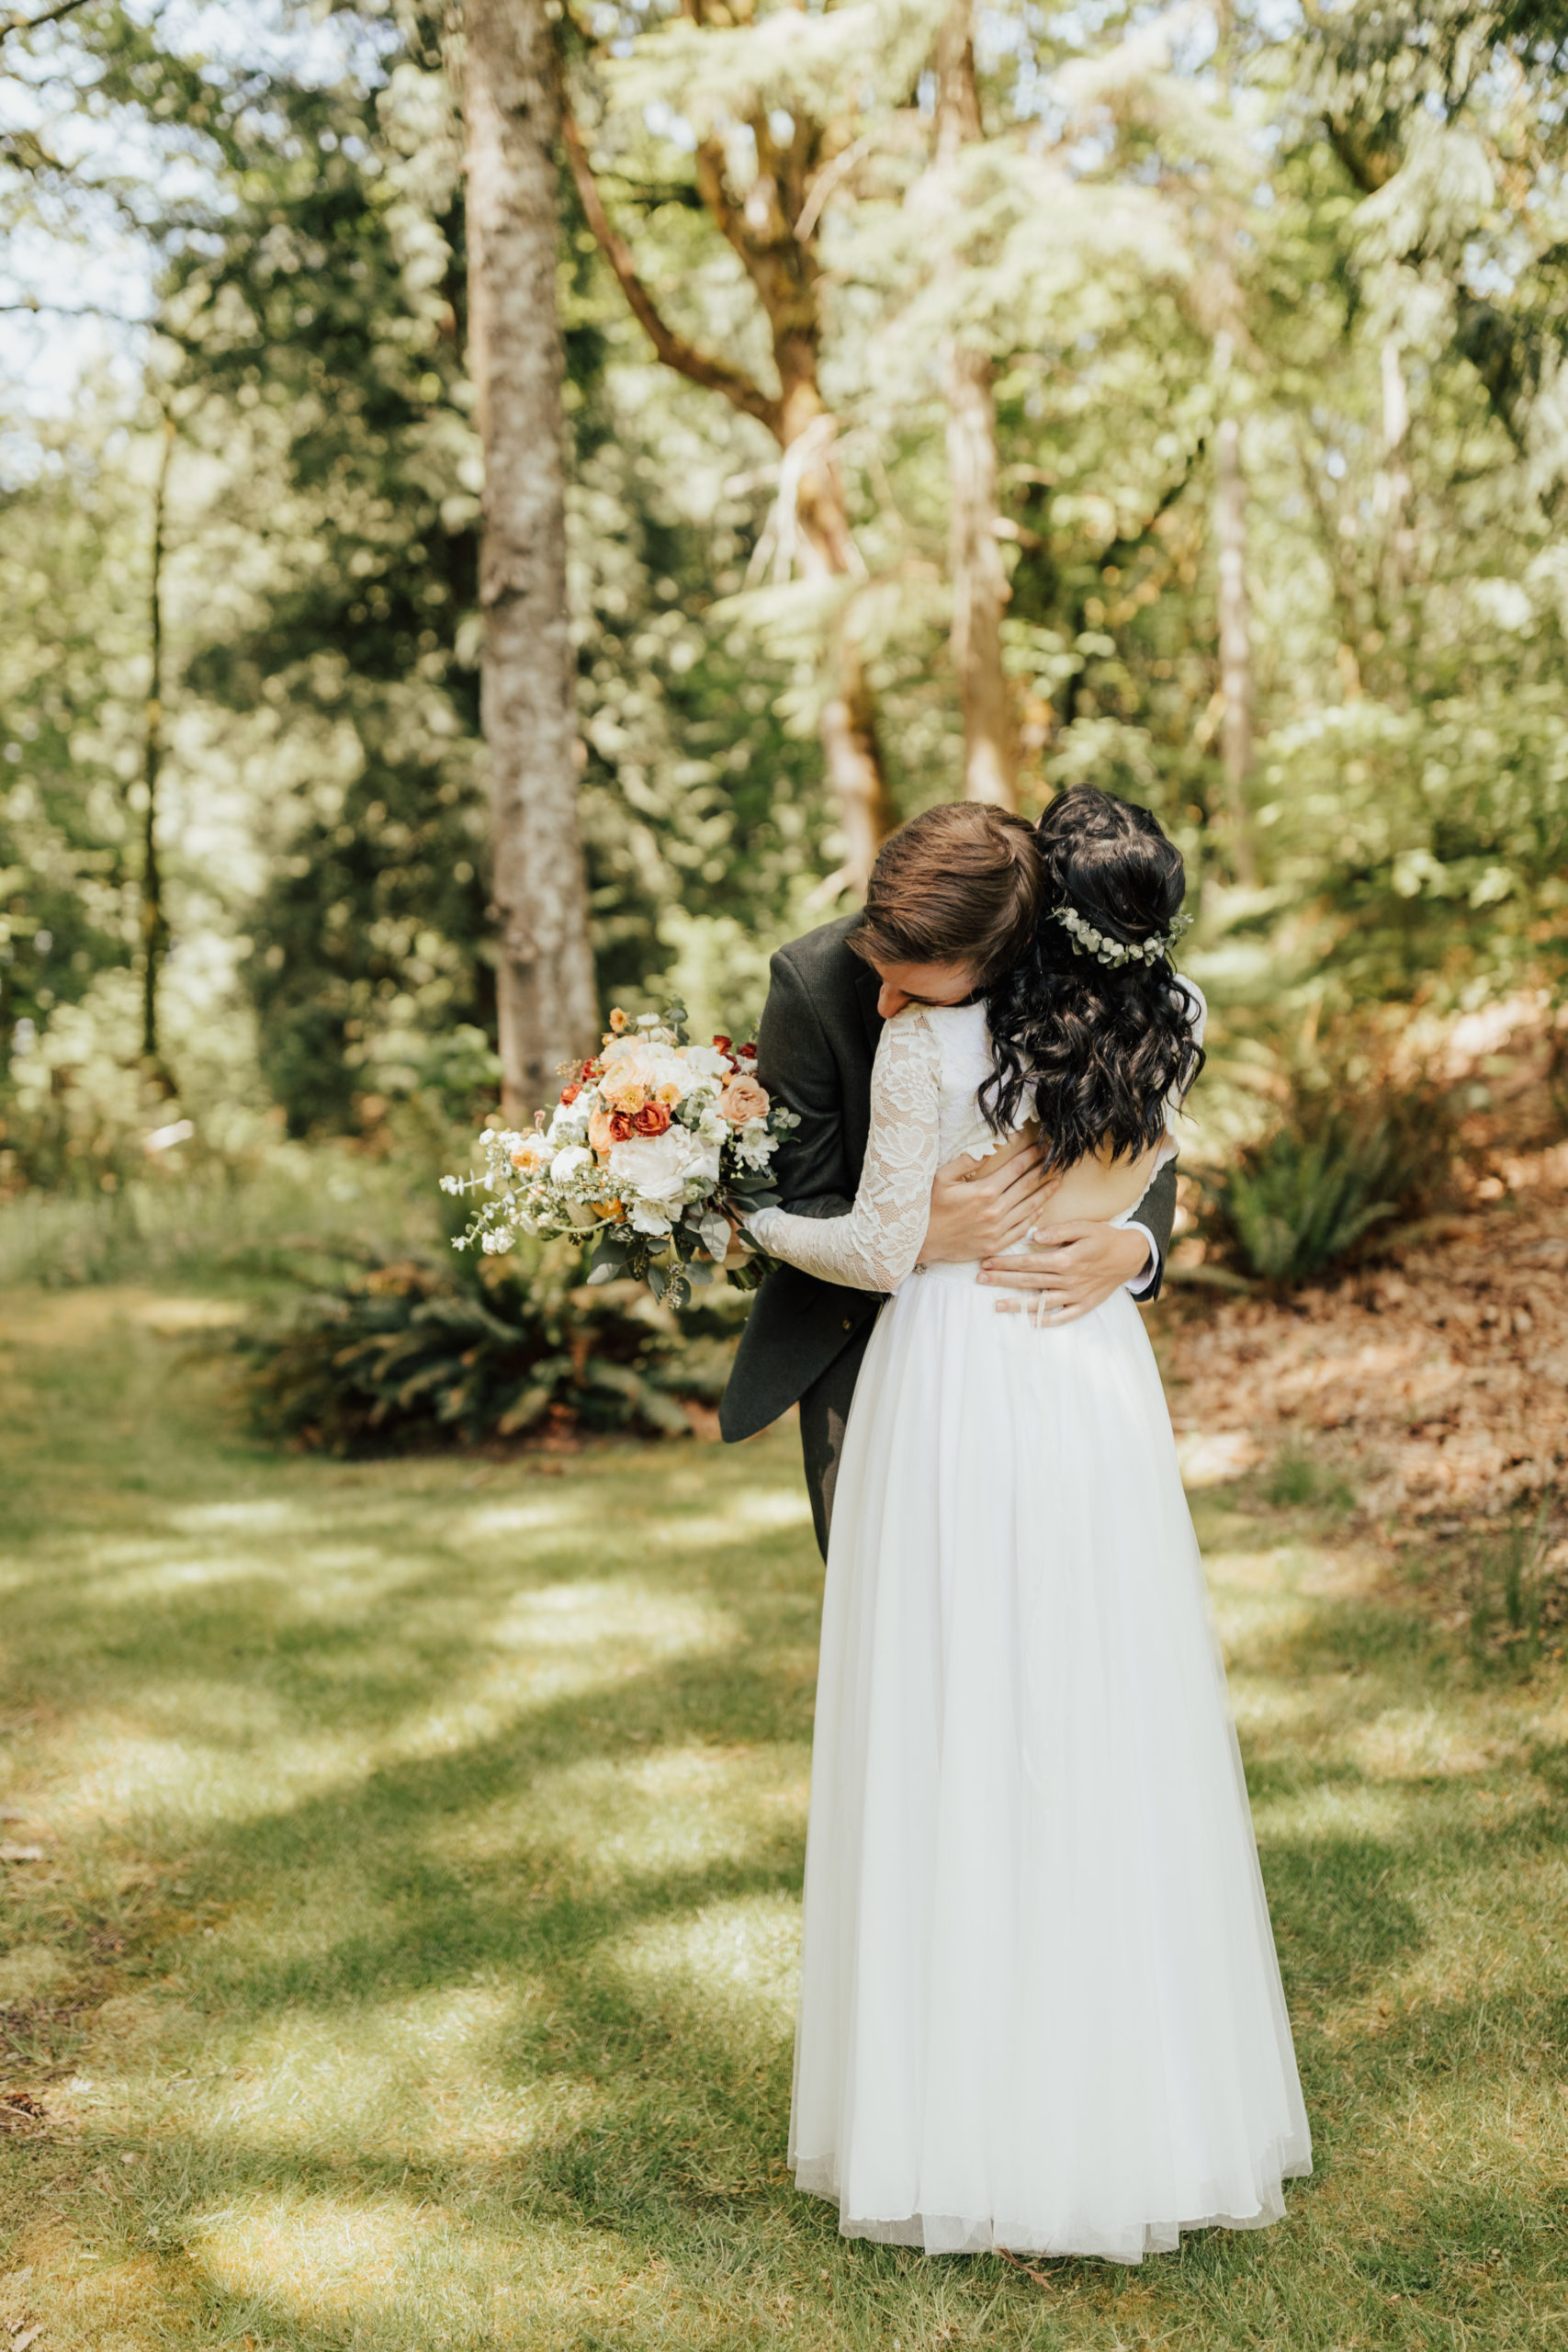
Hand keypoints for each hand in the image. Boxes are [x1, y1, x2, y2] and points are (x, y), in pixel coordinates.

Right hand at [920, 1140, 1059, 1264]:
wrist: (920, 1241)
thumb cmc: (928, 1207)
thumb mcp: (941, 1177)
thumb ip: (966, 1162)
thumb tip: (989, 1149)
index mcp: (984, 1191)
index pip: (1015, 1169)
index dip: (1031, 1156)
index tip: (1043, 1147)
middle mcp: (995, 1210)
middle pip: (1026, 1186)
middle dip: (1043, 1171)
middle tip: (1057, 1161)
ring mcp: (997, 1229)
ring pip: (1029, 1208)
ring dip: (1045, 1193)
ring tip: (1056, 1182)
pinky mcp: (995, 1244)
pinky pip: (1020, 1229)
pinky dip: (1033, 1218)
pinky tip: (1041, 1209)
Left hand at [978, 1218, 1151, 1323]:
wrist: (1129, 1255)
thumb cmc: (1103, 1237)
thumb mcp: (1084, 1226)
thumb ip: (1059, 1230)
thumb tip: (1034, 1235)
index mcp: (1066, 1259)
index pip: (1028, 1262)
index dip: (1006, 1262)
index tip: (986, 1262)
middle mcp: (1069, 1280)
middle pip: (1030, 1281)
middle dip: (1003, 1280)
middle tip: (980, 1280)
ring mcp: (1077, 1295)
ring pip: (1042, 1302)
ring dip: (1018, 1304)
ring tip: (996, 1305)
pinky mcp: (1085, 1305)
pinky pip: (1064, 1317)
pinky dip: (1048, 1321)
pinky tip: (1030, 1322)